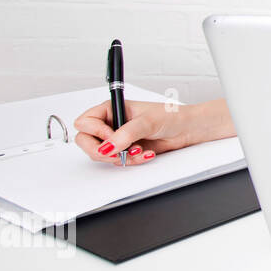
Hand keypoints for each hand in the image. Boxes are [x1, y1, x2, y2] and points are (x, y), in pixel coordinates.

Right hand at [72, 99, 198, 165]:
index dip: (95, 132)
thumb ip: (126, 134)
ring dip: (119, 156)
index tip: (111, 136)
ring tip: (138, 151)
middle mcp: (111, 123)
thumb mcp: (147, 122)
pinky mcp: (125, 150)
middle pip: (85, 140)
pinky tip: (144, 154)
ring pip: (100, 154)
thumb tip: (108, 146)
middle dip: (101, 150)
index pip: (85, 122)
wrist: (186, 130)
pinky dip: (129, 161)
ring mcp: (117, 138)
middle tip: (118, 152)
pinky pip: (116, 161)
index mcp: (112, 109)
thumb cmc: (170, 116)